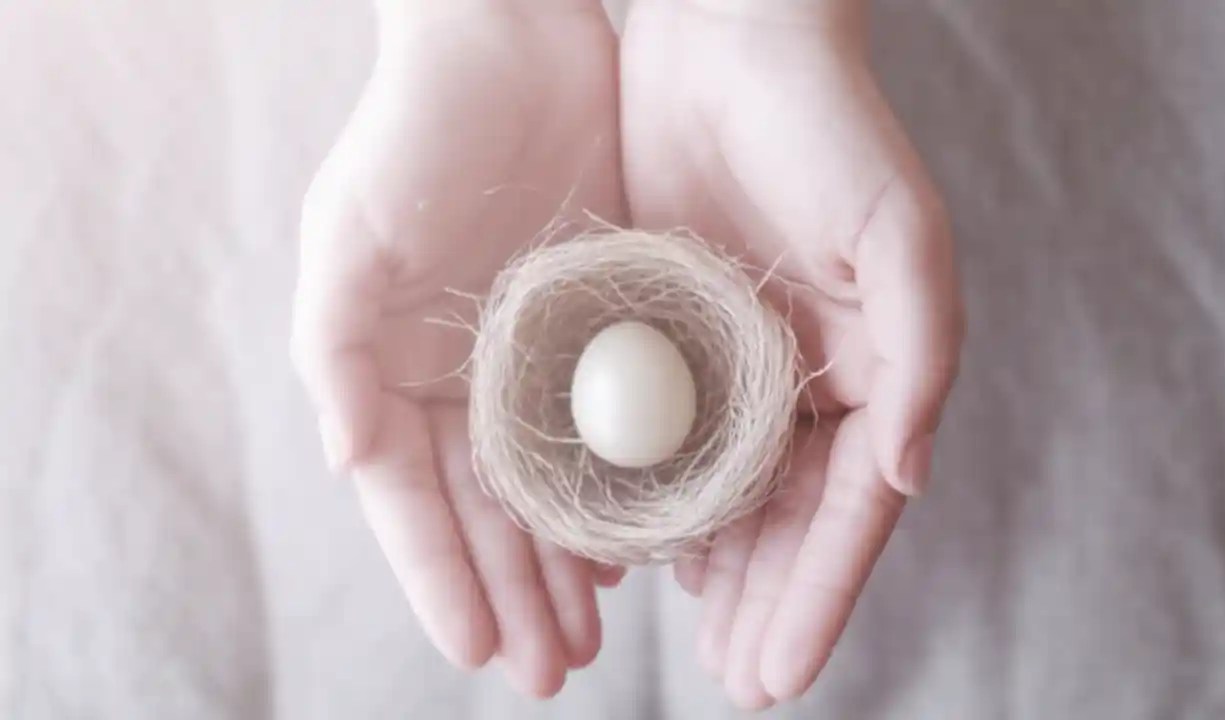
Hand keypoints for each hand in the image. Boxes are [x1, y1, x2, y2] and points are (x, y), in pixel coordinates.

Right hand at [291, 0, 625, 697]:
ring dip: (567, 565)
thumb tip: (349, 462)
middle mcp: (465, 383)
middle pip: (489, 515)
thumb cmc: (416, 134)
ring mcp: (536, 363)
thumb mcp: (354, 235)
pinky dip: (623, 490)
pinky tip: (640, 543)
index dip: (440, 579)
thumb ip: (336, 348)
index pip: (414, 501)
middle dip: (514, 597)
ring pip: (553, 489)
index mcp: (395, 375)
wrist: (513, 44)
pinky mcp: (605, 329)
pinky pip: (616, 430)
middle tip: (551, 673)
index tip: (476, 651)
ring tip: (592, 637)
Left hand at [622, 0, 963, 707]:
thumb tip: (905, 477)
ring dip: (710, 573)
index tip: (779, 675)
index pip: (848, 509)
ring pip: (720, 493)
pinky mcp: (656, 333)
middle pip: (784, 520)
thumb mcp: (898, 235)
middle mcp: (798, 379)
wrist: (728, 40)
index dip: (818, 596)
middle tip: (739, 682)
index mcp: (865, 368)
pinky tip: (631, 549)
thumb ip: (919, 357)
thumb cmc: (828, 129)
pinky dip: (647, 497)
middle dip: (764, 605)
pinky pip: (652, 434)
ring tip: (693, 645)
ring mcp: (727, 364)